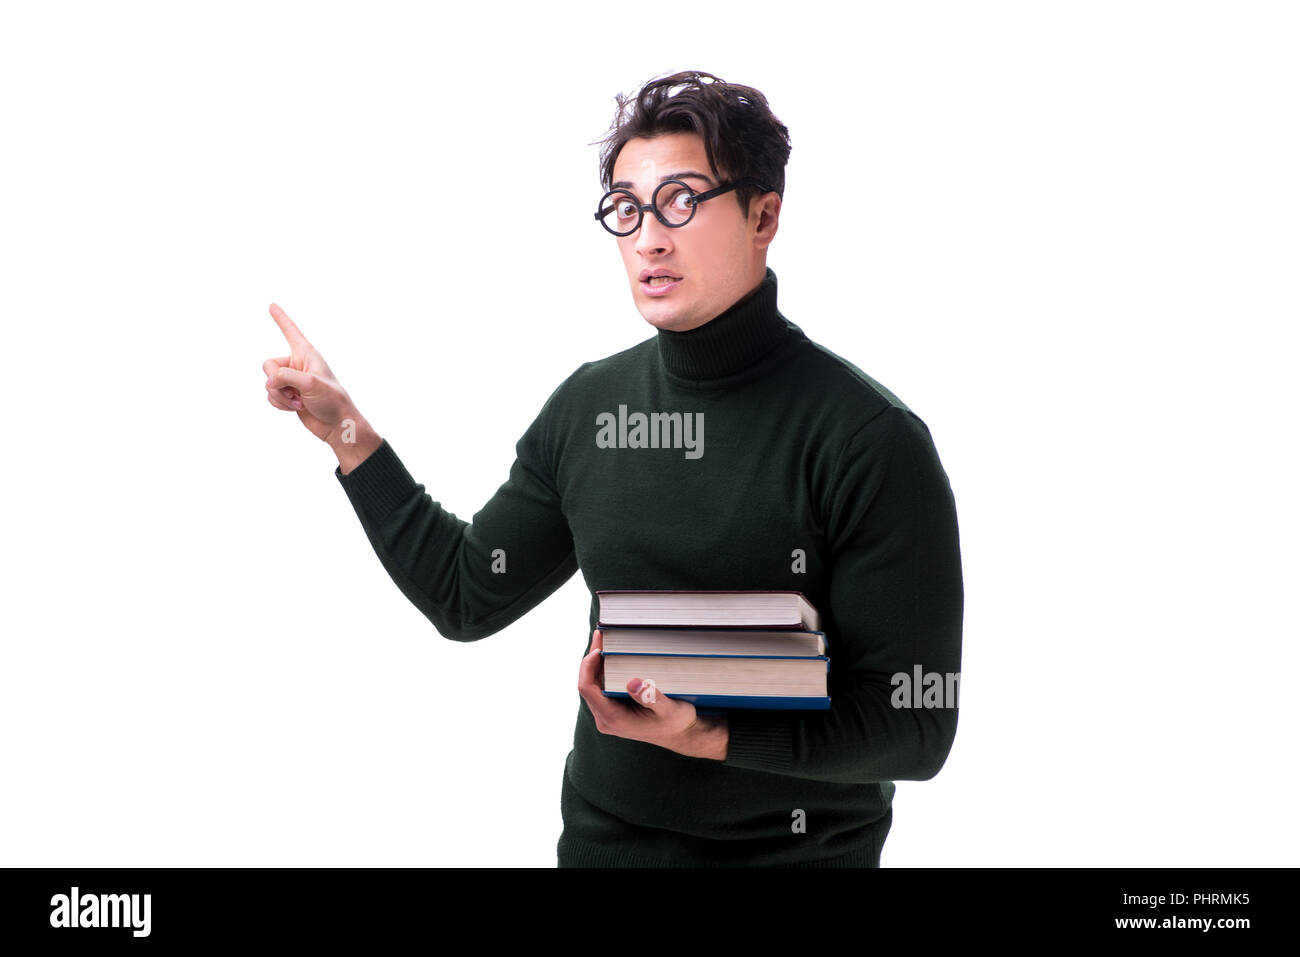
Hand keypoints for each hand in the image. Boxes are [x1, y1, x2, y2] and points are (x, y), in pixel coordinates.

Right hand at [262, 302, 361, 444]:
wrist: (337, 424)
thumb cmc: (332, 400)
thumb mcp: (311, 383)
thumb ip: (285, 377)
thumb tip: (269, 382)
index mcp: (307, 354)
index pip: (291, 332)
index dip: (281, 319)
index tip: (272, 305)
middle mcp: (298, 364)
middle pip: (268, 366)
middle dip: (275, 382)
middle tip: (294, 392)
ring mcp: (292, 381)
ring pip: (268, 383)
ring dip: (280, 396)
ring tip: (299, 402)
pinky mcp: (288, 395)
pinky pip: (271, 396)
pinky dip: (279, 404)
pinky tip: (295, 408)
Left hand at [578, 628, 728, 759]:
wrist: (681, 735)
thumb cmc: (676, 723)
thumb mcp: (669, 710)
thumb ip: (651, 697)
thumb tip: (632, 682)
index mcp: (613, 718)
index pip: (587, 689)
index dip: (587, 666)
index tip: (598, 649)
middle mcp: (606, 717)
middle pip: (587, 684)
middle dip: (591, 659)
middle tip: (601, 636)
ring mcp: (608, 713)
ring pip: (593, 684)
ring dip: (597, 663)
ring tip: (604, 640)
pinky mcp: (614, 708)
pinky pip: (602, 687)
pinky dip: (604, 670)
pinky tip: (612, 655)